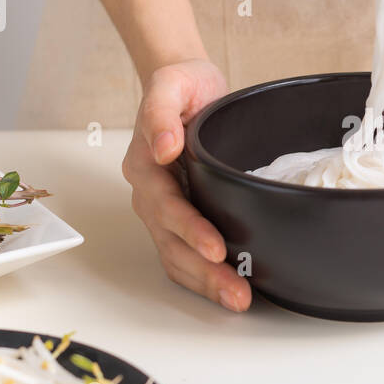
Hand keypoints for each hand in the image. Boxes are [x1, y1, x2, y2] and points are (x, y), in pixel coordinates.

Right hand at [121, 59, 251, 311]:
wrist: (186, 86)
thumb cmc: (181, 85)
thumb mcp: (171, 84)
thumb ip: (161, 112)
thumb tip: (163, 147)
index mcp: (146, 165)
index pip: (167, 206)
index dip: (190, 229)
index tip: (216, 247)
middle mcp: (151, 193)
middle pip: (172, 242)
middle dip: (204, 271)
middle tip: (236, 291)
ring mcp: (162, 210)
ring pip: (178, 256)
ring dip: (206, 282)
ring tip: (237, 299)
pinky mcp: (180, 217)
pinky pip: (184, 255)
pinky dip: (204, 277)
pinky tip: (229, 290)